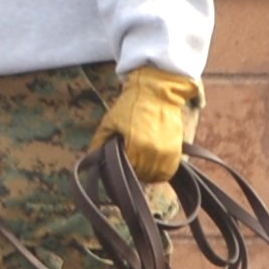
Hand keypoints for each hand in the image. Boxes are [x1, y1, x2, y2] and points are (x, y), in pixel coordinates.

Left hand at [100, 64, 202, 187]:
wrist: (158, 92)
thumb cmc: (131, 106)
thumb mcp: (110, 122)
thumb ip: (99, 142)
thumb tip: (92, 160)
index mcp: (136, 146)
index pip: (127, 171)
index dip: (121, 167)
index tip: (120, 159)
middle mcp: (154, 152)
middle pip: (141, 176)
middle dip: (134, 170)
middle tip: (130, 158)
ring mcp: (167, 153)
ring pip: (155, 176)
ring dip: (147, 173)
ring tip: (141, 160)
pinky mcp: (177, 151)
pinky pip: (168, 172)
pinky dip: (160, 171)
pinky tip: (153, 162)